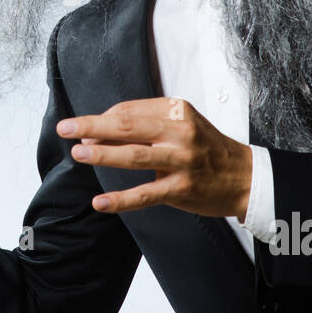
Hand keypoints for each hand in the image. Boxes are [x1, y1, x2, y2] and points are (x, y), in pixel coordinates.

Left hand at [56, 97, 251, 218]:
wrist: (245, 177)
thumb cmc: (207, 148)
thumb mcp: (183, 123)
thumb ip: (148, 122)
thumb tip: (101, 128)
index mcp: (178, 111)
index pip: (131, 110)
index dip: (103, 118)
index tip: (83, 127)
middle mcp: (181, 132)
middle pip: (128, 127)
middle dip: (92, 126)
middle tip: (66, 128)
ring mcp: (182, 161)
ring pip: (134, 156)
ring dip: (102, 155)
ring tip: (79, 155)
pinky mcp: (182, 189)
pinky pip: (146, 194)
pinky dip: (121, 200)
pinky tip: (100, 202)